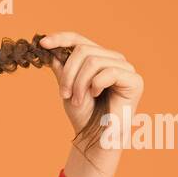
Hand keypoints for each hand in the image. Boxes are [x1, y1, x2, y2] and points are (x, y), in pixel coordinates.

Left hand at [40, 31, 144, 159]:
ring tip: (77, 100)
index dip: (61, 38)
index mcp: (98, 58)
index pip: (79, 40)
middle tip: (63, 94)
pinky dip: (95, 85)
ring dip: (79, 83)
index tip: (43, 44)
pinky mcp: (134, 80)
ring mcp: (125, 68)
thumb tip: (52, 50)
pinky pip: (109, 72)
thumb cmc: (83, 114)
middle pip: (83, 50)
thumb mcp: (67, 88)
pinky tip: (95, 95)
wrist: (95, 138)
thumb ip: (62, 69)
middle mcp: (113, 59)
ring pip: (93, 61)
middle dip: (68, 73)